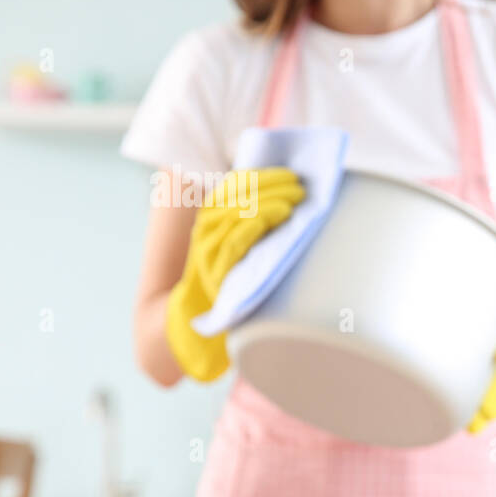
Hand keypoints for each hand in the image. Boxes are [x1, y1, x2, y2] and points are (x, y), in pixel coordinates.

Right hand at [165, 168, 303, 380]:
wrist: (196, 322)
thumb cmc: (233, 281)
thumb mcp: (244, 245)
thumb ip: (256, 220)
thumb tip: (293, 198)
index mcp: (212, 217)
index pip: (236, 185)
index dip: (263, 176)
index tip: (291, 174)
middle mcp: (206, 229)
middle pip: (238, 195)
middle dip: (270, 186)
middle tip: (299, 186)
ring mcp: (208, 250)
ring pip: (237, 213)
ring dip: (268, 202)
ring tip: (292, 201)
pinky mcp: (215, 270)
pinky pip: (235, 240)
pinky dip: (254, 224)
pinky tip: (275, 217)